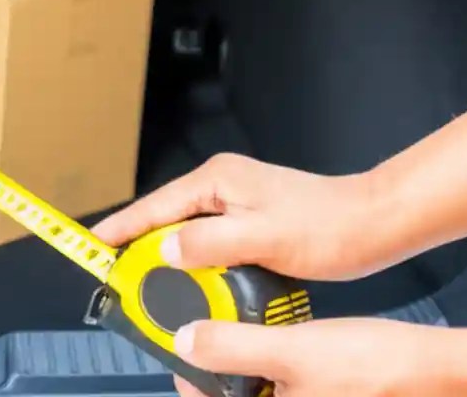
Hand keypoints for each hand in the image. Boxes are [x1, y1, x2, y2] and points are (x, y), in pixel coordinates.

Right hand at [92, 153, 386, 280]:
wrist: (375, 222)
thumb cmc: (328, 227)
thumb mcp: (262, 238)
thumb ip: (208, 244)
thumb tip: (164, 250)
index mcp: (216, 180)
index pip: (154, 207)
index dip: (121, 228)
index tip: (91, 245)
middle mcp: (221, 184)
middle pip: (166, 219)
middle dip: (141, 248)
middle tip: (119, 278)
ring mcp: (236, 201)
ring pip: (187, 233)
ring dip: (171, 259)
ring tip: (149, 286)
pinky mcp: (250, 218)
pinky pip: (210, 241)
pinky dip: (198, 262)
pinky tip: (195, 284)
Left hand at [171, 318, 463, 396]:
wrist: (437, 372)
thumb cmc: (370, 367)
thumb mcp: (290, 351)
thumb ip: (232, 348)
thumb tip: (184, 343)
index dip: (190, 381)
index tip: (181, 349)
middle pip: (236, 396)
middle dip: (218, 372)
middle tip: (208, 334)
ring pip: (260, 393)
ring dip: (245, 368)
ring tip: (239, 331)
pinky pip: (286, 391)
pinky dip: (274, 372)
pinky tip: (278, 342)